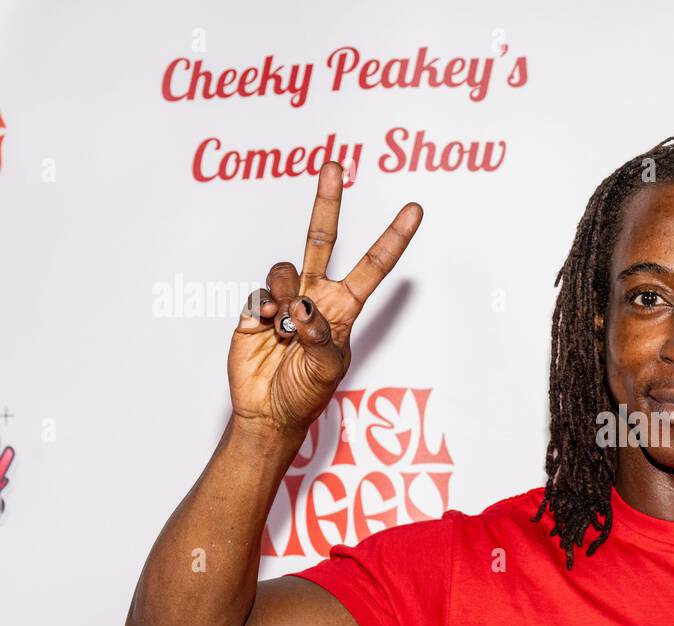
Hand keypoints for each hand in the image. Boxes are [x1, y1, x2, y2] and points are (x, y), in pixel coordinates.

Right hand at [229, 162, 422, 433]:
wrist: (267, 410)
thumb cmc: (306, 393)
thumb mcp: (327, 370)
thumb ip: (321, 337)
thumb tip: (303, 305)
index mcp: (344, 308)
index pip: (373, 266)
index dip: (394, 238)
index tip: (415, 210)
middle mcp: (316, 295)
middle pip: (323, 239)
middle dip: (328, 202)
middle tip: (335, 165)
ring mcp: (284, 298)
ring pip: (286, 268)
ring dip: (285, 290)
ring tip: (284, 323)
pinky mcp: (255, 307)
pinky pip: (260, 292)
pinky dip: (265, 309)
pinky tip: (266, 329)